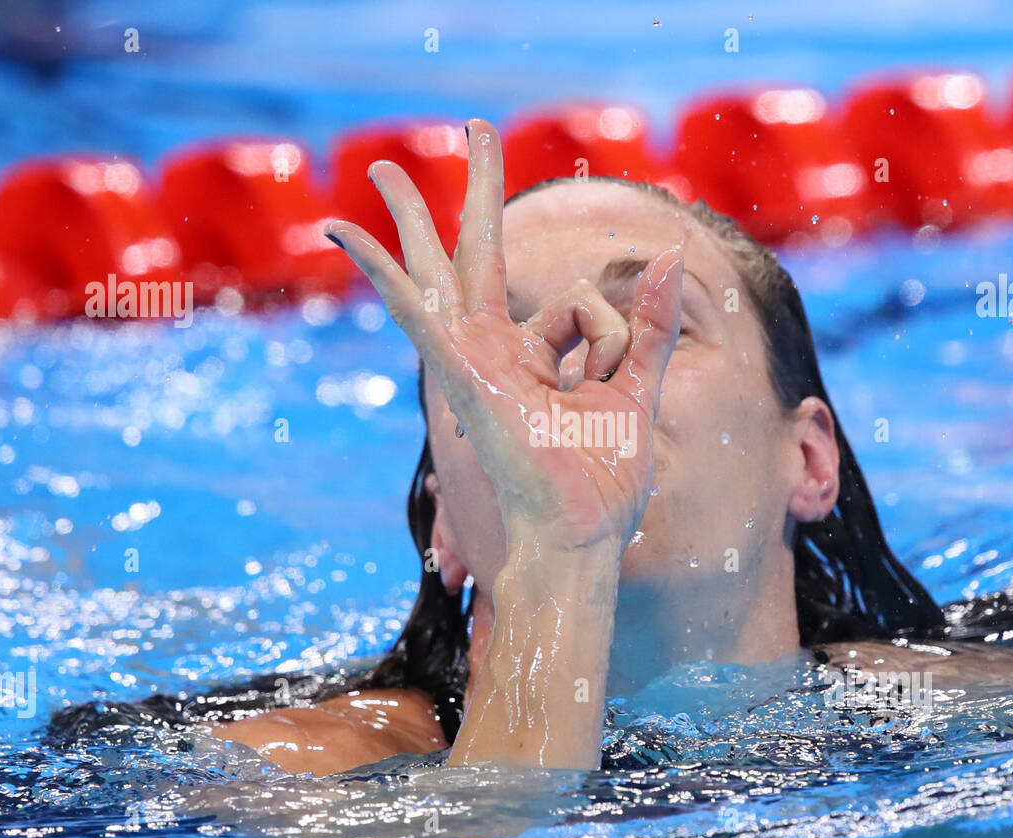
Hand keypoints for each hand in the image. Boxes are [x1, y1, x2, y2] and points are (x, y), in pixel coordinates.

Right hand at [324, 119, 684, 553]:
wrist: (580, 536)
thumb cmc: (603, 480)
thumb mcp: (634, 384)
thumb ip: (647, 322)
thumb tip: (668, 253)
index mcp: (535, 357)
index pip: (573, 303)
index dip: (615, 330)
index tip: (616, 379)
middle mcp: (496, 352)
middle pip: (479, 253)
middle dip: (479, 188)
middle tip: (477, 126)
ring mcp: (472, 361)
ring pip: (437, 268)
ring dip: (409, 212)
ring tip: (378, 167)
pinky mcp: (461, 374)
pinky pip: (415, 312)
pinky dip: (382, 273)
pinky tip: (344, 233)